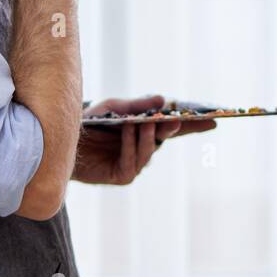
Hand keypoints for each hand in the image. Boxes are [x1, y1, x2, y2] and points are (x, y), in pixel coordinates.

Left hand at [72, 95, 215, 184]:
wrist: (61, 138)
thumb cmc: (90, 122)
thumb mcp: (115, 107)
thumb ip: (138, 105)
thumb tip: (163, 100)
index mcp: (147, 132)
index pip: (176, 128)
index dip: (195, 125)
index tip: (215, 118)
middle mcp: (143, 149)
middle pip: (166, 139)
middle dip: (174, 129)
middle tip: (179, 120)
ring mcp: (133, 164)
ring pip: (149, 151)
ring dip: (148, 135)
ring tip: (148, 120)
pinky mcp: (121, 176)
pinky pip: (131, 161)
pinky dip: (131, 144)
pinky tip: (128, 129)